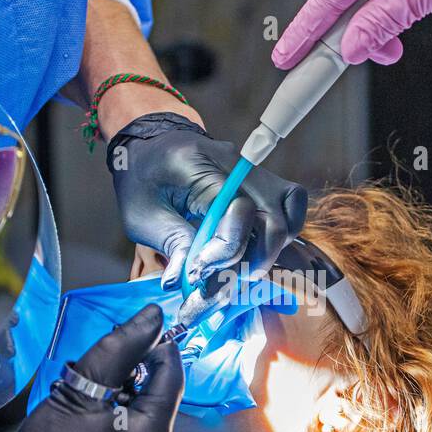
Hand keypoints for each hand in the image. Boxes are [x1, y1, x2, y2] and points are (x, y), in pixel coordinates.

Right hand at [0, 304, 183, 431]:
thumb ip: (120, 349)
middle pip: (160, 404)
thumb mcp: (77, 392)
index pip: (172, 378)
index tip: (137, 333)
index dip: (157, 349)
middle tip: (99, 372)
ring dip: (129, 406)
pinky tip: (94, 431)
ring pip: (150, 428)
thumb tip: (153, 316)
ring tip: (91, 402)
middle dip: (135, 380)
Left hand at [107, 112, 306, 324]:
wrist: (150, 148)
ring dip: (271, 251)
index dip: (227, 248)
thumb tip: (181, 282)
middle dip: (255, 258)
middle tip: (224, 280)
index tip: (199, 272)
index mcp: (202, 166)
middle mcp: (238, 165)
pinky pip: (289, 212)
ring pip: (290, 216)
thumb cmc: (142, 179)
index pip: (240, 209)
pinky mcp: (263, 185)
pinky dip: (278, 238)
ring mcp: (256, 174)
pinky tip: (253, 253)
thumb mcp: (142, 215)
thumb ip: (171, 243)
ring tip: (240, 268)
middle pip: (274, 217)